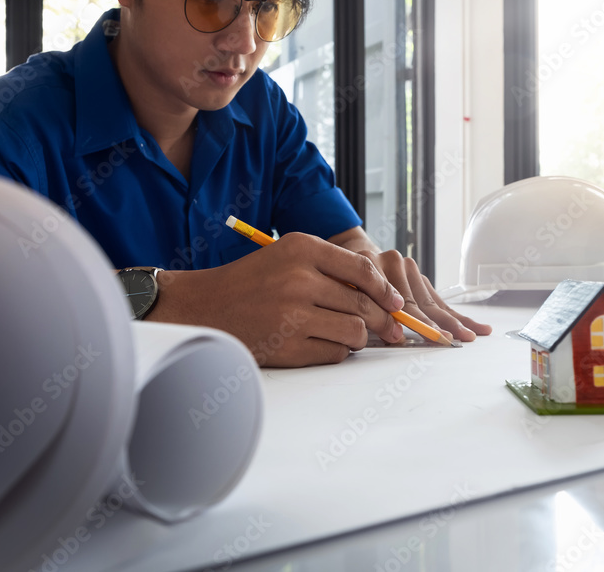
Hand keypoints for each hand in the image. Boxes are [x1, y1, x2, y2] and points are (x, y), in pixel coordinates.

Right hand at [146, 233, 406, 366]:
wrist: (205, 306)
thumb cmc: (251, 281)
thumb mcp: (287, 257)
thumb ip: (331, 267)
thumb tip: (383, 294)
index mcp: (301, 249)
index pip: (362, 270)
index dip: (386, 290)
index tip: (397, 302)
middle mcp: (298, 279)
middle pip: (364, 306)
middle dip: (383, 321)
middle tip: (392, 330)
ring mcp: (292, 315)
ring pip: (355, 332)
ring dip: (358, 337)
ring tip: (347, 334)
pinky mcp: (287, 346)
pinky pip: (335, 354)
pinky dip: (337, 351)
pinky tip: (323, 343)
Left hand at [359, 248, 492, 342]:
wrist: (350, 257)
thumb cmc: (343, 282)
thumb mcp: (346, 295)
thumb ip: (368, 313)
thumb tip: (395, 334)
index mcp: (370, 265)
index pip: (400, 299)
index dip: (419, 320)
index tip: (435, 335)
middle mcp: (392, 261)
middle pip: (420, 300)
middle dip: (441, 322)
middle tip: (457, 337)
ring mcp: (407, 267)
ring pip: (432, 301)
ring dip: (454, 320)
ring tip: (472, 334)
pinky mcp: (417, 276)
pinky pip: (436, 299)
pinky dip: (453, 314)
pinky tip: (473, 324)